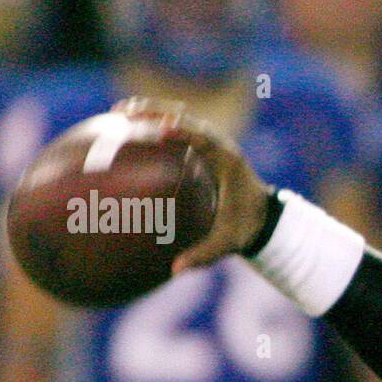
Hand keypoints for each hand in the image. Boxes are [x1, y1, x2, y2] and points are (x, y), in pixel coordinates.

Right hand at [112, 97, 269, 273]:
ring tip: (118, 112)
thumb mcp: (227, 243)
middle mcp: (219, 145)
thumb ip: (203, 255)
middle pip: (186, 118)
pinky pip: (177, 127)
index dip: (183, 131)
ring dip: (151, 111)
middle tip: (125, 113)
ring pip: (179, 116)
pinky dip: (154, 122)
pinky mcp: (202, 144)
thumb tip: (175, 270)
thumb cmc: (245, 227)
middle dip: (156, 112)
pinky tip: (126, 126)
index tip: (162, 129)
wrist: (263, 215)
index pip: (204, 140)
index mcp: (228, 162)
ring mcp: (210, 141)